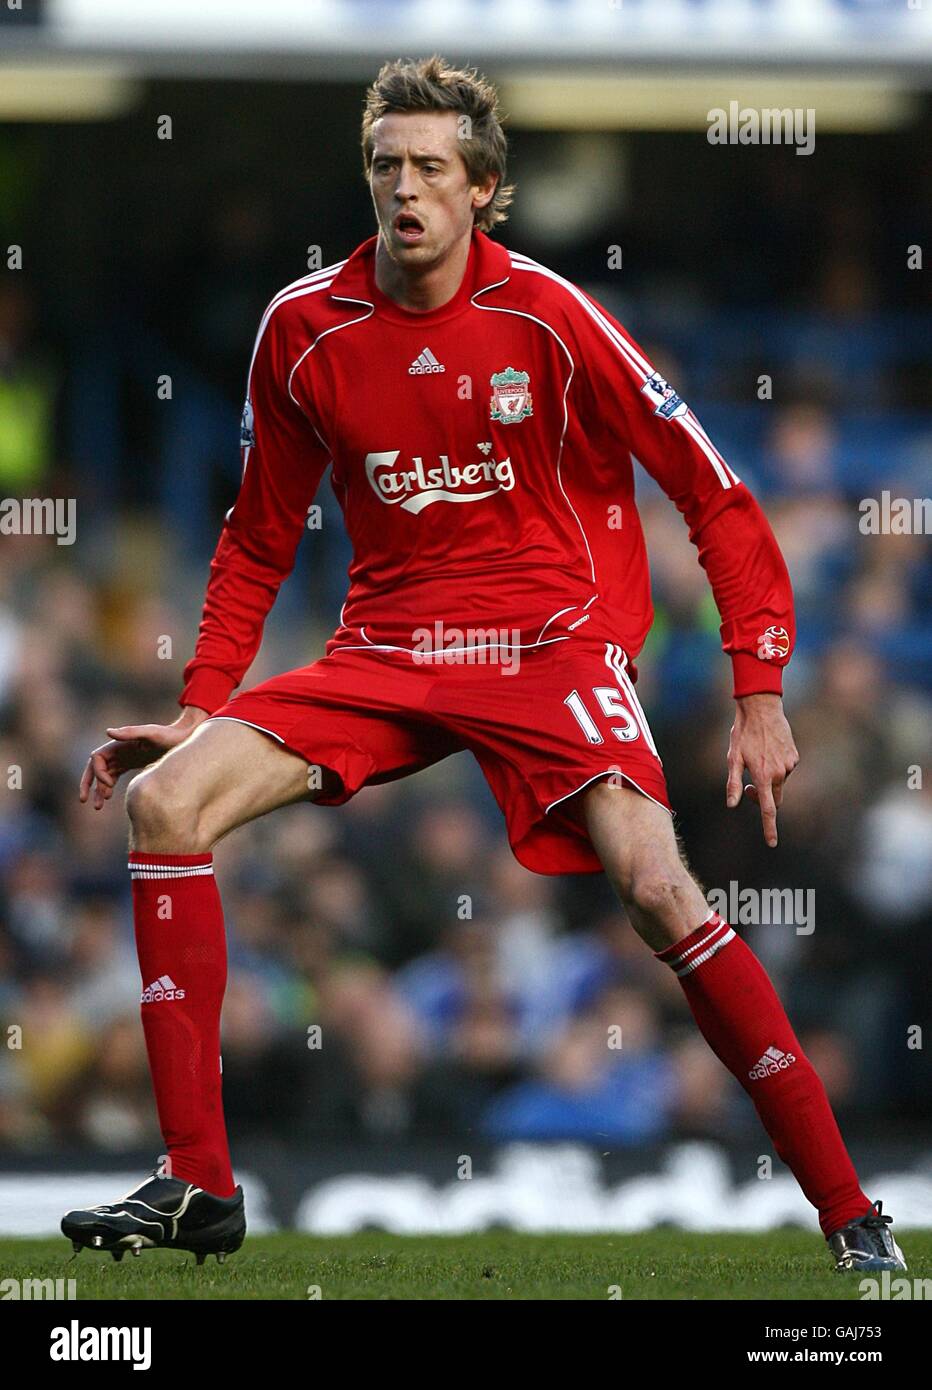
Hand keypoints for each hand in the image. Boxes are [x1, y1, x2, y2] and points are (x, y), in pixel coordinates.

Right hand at [79, 706, 208, 809]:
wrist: (184, 738)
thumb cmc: (169, 735)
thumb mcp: (151, 733)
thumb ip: (130, 732)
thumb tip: (108, 732)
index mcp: (120, 743)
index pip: (98, 758)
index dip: (98, 773)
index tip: (109, 786)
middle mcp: (119, 749)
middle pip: (96, 767)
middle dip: (88, 783)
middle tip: (84, 800)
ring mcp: (125, 756)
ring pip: (104, 774)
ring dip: (98, 789)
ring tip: (98, 807)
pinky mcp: (131, 763)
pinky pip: (114, 776)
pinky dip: (108, 787)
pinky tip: (107, 798)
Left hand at [726, 693, 798, 847]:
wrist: (762, 709)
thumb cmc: (743, 734)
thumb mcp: (732, 758)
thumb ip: (733, 783)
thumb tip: (732, 804)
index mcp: (764, 776)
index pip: (768, 809)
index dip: (769, 828)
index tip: (771, 843)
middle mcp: (780, 773)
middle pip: (774, 799)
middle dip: (763, 799)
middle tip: (748, 786)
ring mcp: (790, 764)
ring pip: (779, 782)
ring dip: (768, 779)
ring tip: (757, 757)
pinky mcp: (795, 756)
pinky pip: (785, 769)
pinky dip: (776, 767)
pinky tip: (767, 750)